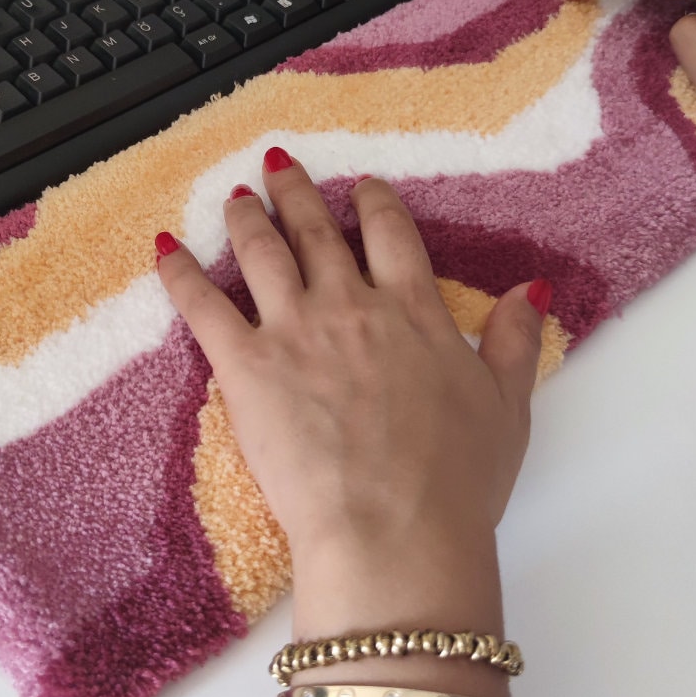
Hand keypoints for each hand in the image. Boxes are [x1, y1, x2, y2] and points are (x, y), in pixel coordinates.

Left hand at [156, 148, 547, 616]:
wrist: (395, 531)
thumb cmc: (455, 481)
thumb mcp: (507, 407)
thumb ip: (515, 341)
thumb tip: (532, 289)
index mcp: (412, 312)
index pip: (390, 235)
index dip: (372, 203)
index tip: (361, 186)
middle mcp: (350, 306)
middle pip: (317, 231)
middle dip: (296, 193)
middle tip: (276, 166)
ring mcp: (294, 331)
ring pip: (262, 252)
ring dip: (246, 218)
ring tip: (234, 197)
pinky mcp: (245, 367)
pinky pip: (202, 305)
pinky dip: (179, 272)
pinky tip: (164, 246)